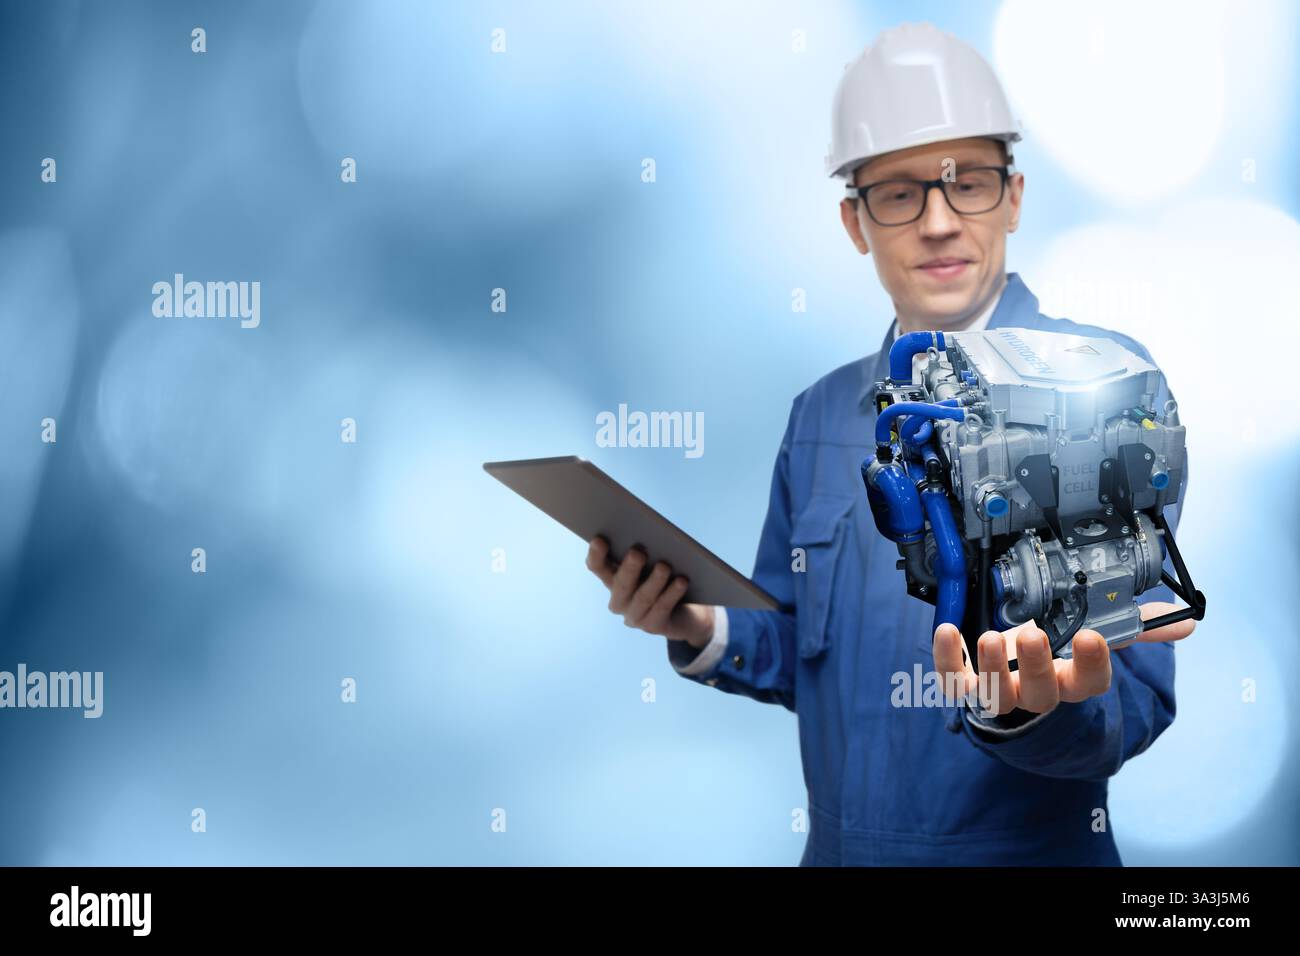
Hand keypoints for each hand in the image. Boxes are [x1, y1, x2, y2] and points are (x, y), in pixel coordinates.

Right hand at [586, 536, 715, 648]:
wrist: (684, 611)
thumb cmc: (663, 577)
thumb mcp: (653, 562)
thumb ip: (647, 550)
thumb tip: (652, 535)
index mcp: (612, 578)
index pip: (597, 566)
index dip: (596, 555)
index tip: (599, 539)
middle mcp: (618, 599)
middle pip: (621, 584)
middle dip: (629, 568)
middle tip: (638, 552)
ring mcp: (634, 616)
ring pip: (643, 597)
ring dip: (654, 581)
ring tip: (664, 566)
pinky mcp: (653, 626)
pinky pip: (662, 608)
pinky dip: (672, 593)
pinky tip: (682, 581)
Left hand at [933, 601, 1195, 716]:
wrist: (1015, 689)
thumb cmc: (1058, 658)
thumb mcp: (1098, 641)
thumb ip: (1135, 628)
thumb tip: (1185, 620)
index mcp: (1073, 682)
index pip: (1090, 683)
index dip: (1093, 664)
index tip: (1093, 636)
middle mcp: (1036, 693)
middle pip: (1040, 693)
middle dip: (1037, 666)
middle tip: (1033, 635)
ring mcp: (999, 694)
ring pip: (993, 694)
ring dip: (989, 668)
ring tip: (990, 637)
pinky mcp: (966, 687)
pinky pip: (952, 682)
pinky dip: (945, 660)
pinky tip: (945, 631)